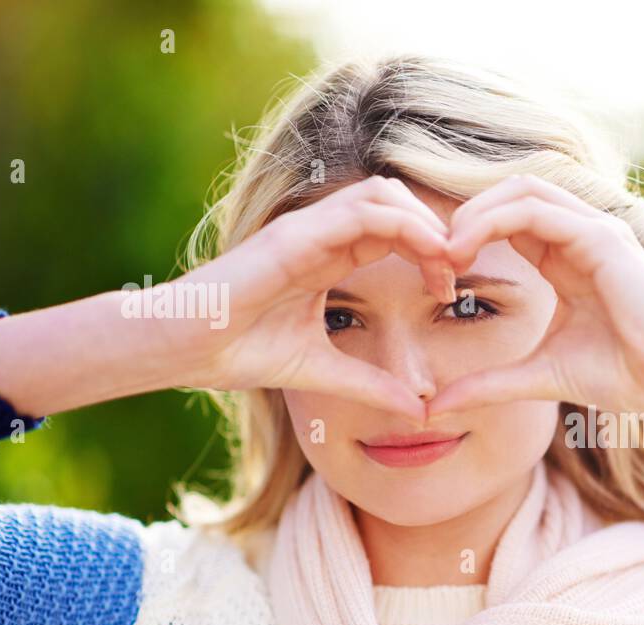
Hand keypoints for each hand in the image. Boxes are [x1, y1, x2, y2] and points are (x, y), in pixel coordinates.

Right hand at [164, 175, 454, 420]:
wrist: (185, 349)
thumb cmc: (240, 352)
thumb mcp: (324, 371)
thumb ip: (371, 384)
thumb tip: (416, 410)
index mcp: (329, 257)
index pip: (394, 232)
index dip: (431, 254)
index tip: (449, 293)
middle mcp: (322, 235)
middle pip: (397, 204)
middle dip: (436, 232)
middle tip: (458, 274)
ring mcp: (308, 228)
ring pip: (384, 195)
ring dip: (425, 223)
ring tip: (449, 262)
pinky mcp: (296, 233)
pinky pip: (361, 210)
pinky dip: (404, 224)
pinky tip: (428, 255)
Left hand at [426, 173, 643, 485]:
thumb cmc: (624, 376)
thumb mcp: (539, 376)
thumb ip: (489, 384)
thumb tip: (434, 407)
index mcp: (568, 258)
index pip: (510, 222)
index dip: (468, 236)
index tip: (436, 271)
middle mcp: (581, 235)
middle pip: (511, 195)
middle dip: (465, 215)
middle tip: (430, 252)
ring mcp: (594, 230)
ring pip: (521, 191)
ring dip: (475, 213)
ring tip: (444, 248)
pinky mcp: (601, 237)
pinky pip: (537, 210)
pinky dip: (495, 220)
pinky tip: (466, 247)